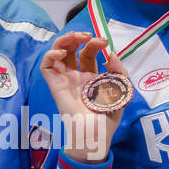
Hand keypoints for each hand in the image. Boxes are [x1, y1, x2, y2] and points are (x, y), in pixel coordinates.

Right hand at [41, 31, 127, 162]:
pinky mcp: (55, 85)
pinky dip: (50, 55)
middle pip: (71, 49)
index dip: (95, 44)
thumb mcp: (122, 90)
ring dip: (64, 40)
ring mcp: (64, 80)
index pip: (88, 53)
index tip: (104, 42)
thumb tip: (111, 54)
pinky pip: (46, 66)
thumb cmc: (108, 116)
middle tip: (88, 36)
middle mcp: (76, 76)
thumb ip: (119, 71)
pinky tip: (62, 53)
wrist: (95, 133)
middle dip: (78, 37)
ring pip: (57, 53)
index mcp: (91, 77)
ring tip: (75, 37)